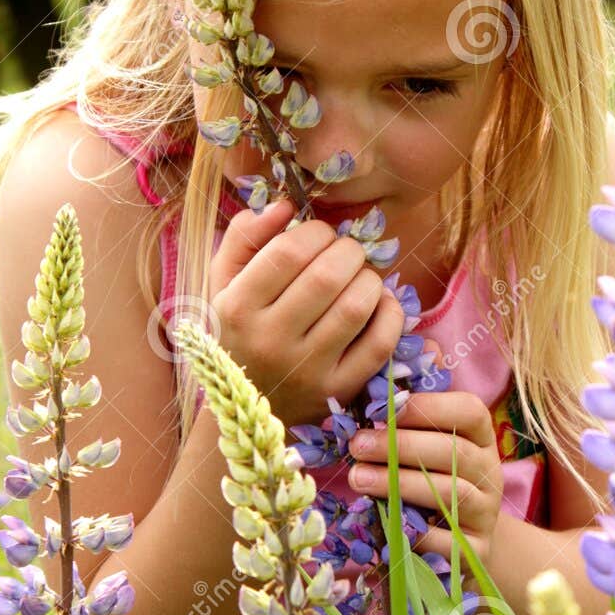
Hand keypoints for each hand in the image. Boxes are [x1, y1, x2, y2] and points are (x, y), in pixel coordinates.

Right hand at [208, 198, 405, 430]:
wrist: (243, 408)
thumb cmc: (239, 332)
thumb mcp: (225, 284)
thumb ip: (246, 237)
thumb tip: (285, 205)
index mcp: (236, 308)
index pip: (288, 251)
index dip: (315, 232)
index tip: (320, 235)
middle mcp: (268, 341)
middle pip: (326, 276)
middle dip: (347, 251)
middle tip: (346, 253)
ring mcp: (306, 371)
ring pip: (356, 306)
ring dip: (368, 279)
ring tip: (359, 277)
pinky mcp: (338, 392)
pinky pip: (380, 343)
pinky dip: (390, 313)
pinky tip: (378, 303)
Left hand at [346, 386, 503, 565]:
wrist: (465, 540)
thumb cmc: (435, 481)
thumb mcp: (429, 450)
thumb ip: (406, 428)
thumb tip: (365, 404)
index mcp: (481, 438)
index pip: (470, 411)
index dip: (430, 406)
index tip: (386, 408)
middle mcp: (490, 472)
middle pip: (454, 451)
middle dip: (401, 445)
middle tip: (358, 445)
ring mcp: (487, 513)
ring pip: (451, 493)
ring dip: (400, 483)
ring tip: (358, 477)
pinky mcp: (477, 550)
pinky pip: (447, 541)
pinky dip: (416, 532)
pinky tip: (386, 523)